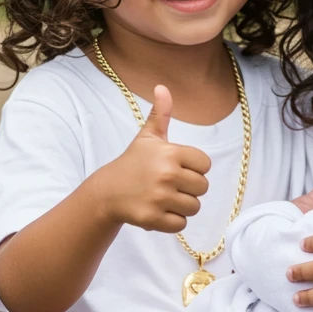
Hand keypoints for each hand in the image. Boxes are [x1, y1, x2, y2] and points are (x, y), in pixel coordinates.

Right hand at [93, 85, 211, 232]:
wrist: (107, 192)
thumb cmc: (133, 163)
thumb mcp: (147, 138)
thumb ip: (160, 114)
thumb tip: (162, 87)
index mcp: (170, 153)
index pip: (205, 165)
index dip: (194, 168)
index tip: (177, 168)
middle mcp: (166, 174)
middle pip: (203, 188)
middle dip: (189, 188)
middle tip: (170, 185)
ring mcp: (159, 198)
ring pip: (194, 207)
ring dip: (182, 206)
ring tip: (164, 198)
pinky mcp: (153, 218)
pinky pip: (181, 224)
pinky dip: (172, 221)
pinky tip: (159, 211)